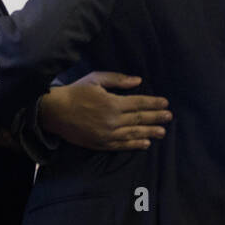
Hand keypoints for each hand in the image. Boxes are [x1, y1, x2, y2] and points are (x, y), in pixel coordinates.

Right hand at [38, 72, 170, 150]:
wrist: (54, 112)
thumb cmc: (76, 92)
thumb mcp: (96, 79)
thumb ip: (118, 80)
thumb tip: (138, 81)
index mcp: (112, 103)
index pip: (139, 103)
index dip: (153, 103)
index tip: (166, 103)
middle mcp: (112, 120)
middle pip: (139, 119)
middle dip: (156, 118)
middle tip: (169, 117)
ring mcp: (106, 134)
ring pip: (133, 133)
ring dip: (149, 132)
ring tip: (163, 132)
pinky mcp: (100, 144)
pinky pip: (121, 145)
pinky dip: (134, 144)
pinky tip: (145, 143)